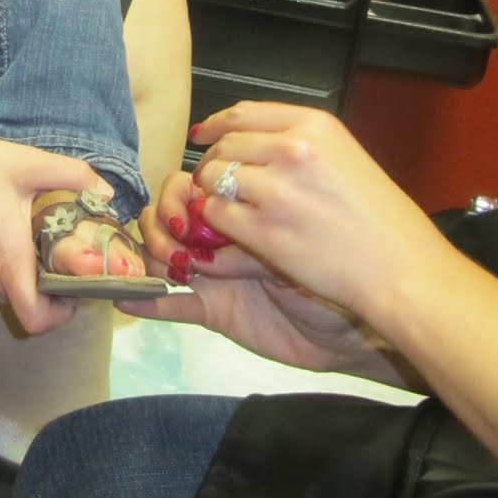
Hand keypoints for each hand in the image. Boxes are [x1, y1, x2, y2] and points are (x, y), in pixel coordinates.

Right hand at [0, 130, 113, 334]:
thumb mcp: (28, 163)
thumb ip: (74, 176)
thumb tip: (108, 195)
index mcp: (6, 258)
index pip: (35, 317)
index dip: (60, 314)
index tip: (72, 292)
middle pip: (24, 304)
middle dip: (44, 288)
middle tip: (56, 255)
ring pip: (4, 295)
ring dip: (20, 278)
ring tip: (27, 242)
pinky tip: (0, 238)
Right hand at [123, 172, 387, 375]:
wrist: (371, 319)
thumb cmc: (351, 259)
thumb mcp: (304, 224)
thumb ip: (258, 208)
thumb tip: (211, 202)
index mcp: (250, 200)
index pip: (197, 178)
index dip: (188, 186)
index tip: (198, 197)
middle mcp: (227, 230)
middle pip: (170, 210)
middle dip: (168, 213)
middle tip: (183, 229)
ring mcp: (216, 270)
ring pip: (161, 250)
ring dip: (152, 250)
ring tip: (167, 260)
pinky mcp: (215, 309)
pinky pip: (172, 304)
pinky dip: (147, 300)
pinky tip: (126, 297)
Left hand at [185, 102, 453, 331]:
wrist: (403, 268)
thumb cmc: (382, 221)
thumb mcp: (345, 158)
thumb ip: (299, 144)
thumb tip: (252, 143)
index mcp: (315, 125)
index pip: (243, 113)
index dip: (215, 125)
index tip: (203, 134)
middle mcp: (293, 149)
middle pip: (225, 145)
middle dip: (212, 163)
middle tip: (213, 181)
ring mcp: (277, 190)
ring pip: (214, 178)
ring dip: (212, 193)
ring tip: (228, 208)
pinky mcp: (265, 231)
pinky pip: (216, 214)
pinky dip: (216, 222)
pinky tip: (234, 231)